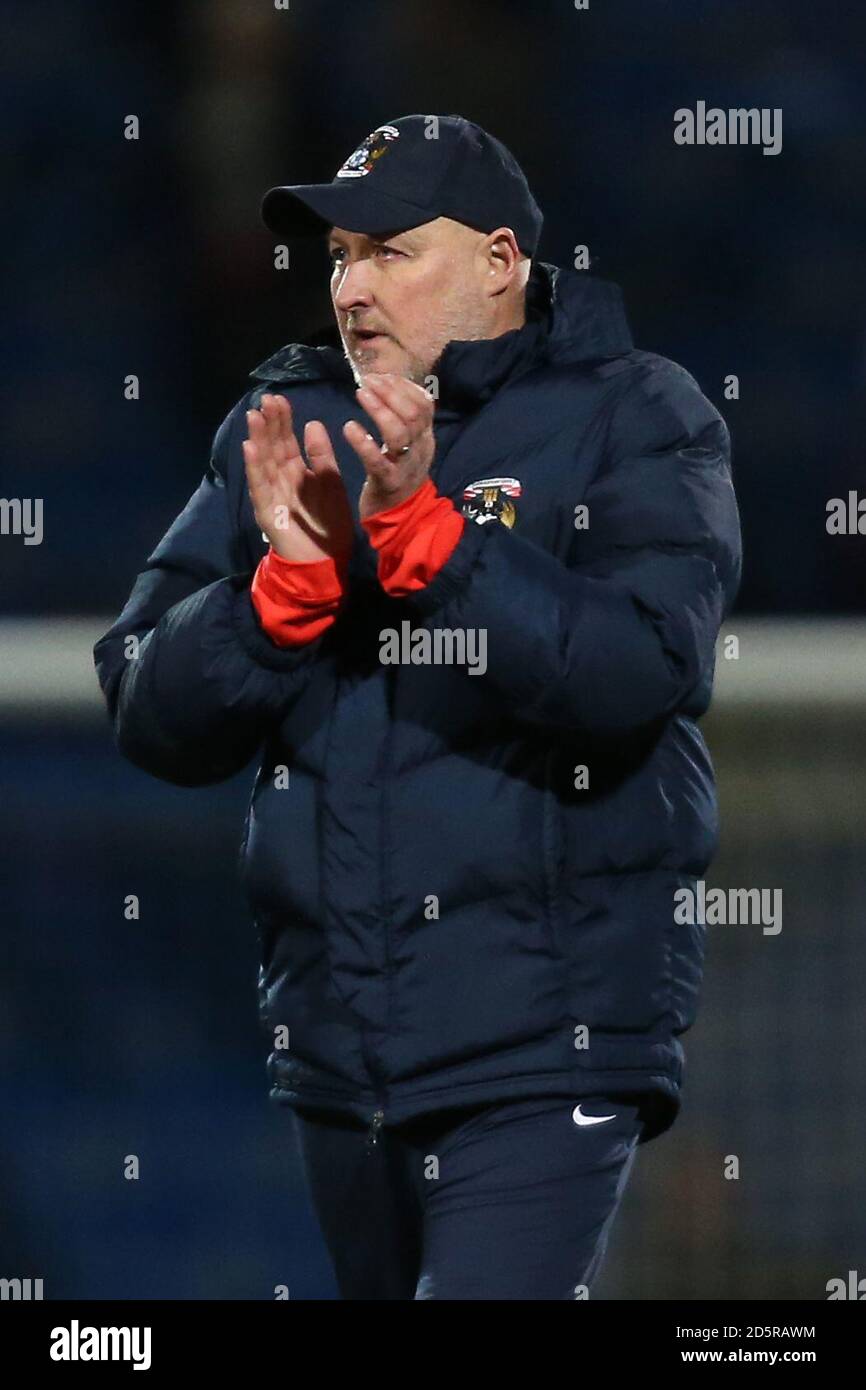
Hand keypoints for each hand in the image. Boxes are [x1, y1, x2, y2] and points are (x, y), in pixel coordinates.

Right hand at [243, 394, 352, 563]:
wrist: (326, 562)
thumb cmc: (329, 525)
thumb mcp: (331, 484)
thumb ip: (322, 457)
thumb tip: (312, 424)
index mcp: (297, 473)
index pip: (286, 441)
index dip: (282, 421)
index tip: (279, 399)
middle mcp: (281, 481)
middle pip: (272, 448)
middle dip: (268, 424)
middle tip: (265, 399)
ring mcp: (271, 496)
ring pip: (262, 463)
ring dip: (257, 439)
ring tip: (253, 416)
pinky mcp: (267, 512)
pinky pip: (260, 487)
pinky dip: (254, 468)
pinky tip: (249, 448)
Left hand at [343, 373, 435, 520]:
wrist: (402, 521)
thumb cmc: (398, 477)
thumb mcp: (408, 446)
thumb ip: (403, 419)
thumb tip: (388, 384)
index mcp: (425, 438)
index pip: (425, 404)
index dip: (403, 386)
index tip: (380, 376)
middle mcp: (420, 449)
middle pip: (413, 414)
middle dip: (390, 392)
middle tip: (366, 382)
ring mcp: (405, 467)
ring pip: (399, 433)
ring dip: (379, 410)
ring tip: (360, 395)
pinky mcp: (388, 483)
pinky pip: (377, 461)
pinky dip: (363, 442)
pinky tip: (349, 428)